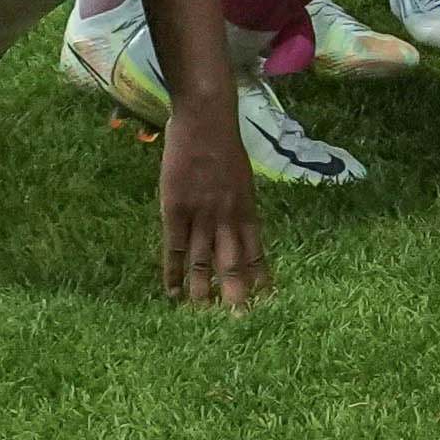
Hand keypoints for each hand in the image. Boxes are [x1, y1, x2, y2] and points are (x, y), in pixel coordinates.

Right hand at [157, 101, 268, 308]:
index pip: (256, 252)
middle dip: (237, 293)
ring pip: (202, 260)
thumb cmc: (223, 145)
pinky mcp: (175, 209)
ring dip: (203, 289)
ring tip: (203, 315)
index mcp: (247, 209)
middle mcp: (227, 216)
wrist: (206, 118)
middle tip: (240, 321)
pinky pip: (173, 248)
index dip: (260, 278)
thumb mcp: (241, 178)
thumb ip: (240, 206)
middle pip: (233, 262)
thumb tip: (241, 229)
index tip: (267, 302)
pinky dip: (172, 272)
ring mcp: (201, 213)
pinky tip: (172, 293)